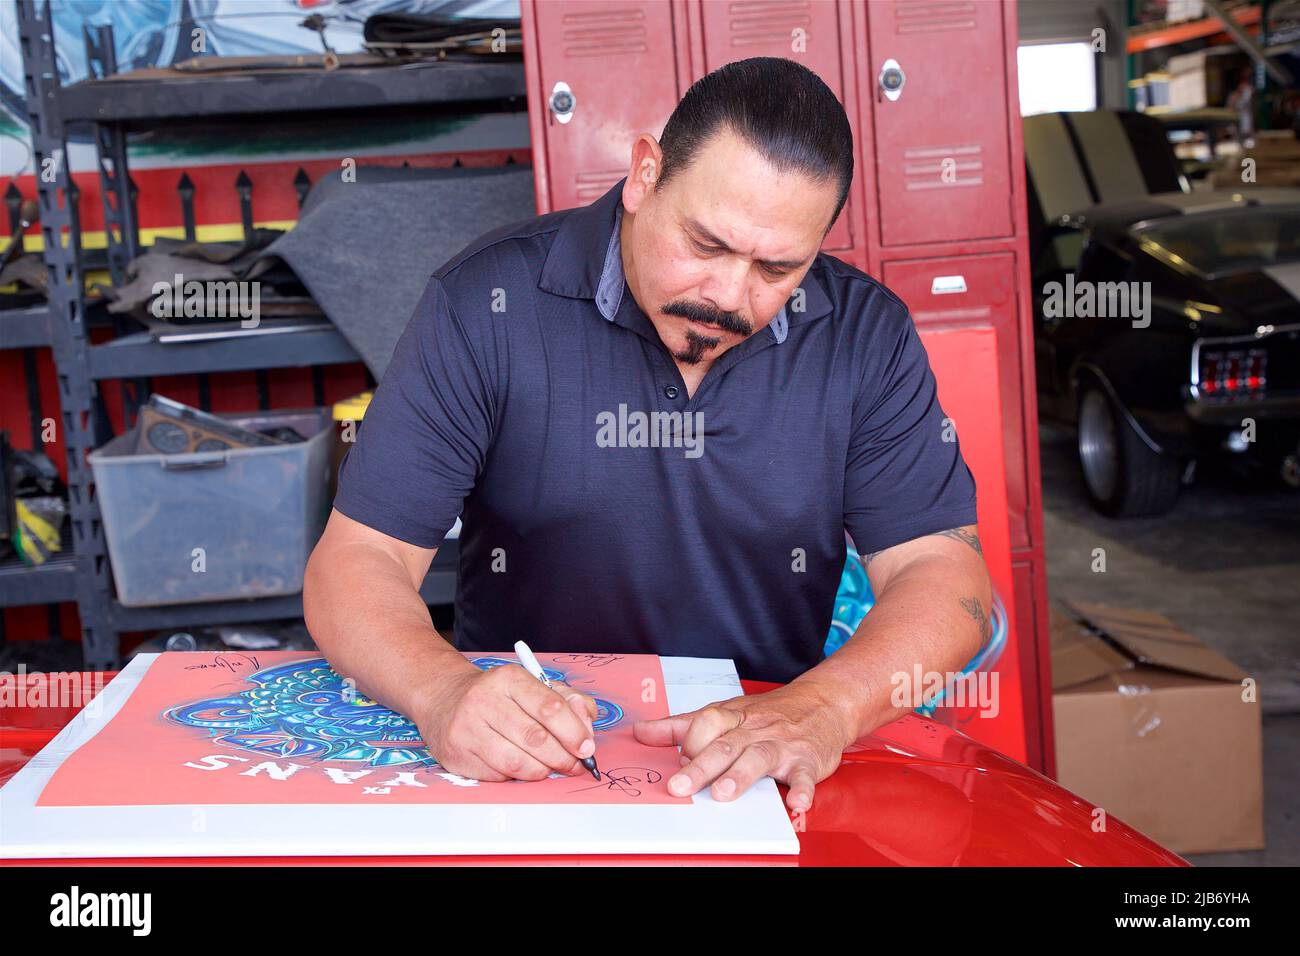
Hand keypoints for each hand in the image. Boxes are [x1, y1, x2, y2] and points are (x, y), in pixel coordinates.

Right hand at [417, 664, 599, 781]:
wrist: (444, 698)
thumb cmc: (499, 695)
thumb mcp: (534, 685)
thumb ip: (569, 701)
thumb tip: (587, 727)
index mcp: (509, 678)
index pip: (549, 707)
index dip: (574, 732)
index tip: (587, 748)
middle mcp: (484, 700)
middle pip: (535, 738)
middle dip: (563, 757)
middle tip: (574, 765)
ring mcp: (467, 728)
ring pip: (517, 762)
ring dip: (542, 771)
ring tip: (550, 767)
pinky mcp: (456, 753)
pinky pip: (498, 775)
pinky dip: (516, 776)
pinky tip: (519, 765)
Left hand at [633, 682, 854, 811]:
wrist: (823, 702)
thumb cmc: (768, 713)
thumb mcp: (724, 712)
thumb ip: (681, 725)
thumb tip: (641, 732)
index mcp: (733, 717)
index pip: (706, 723)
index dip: (690, 742)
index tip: (677, 762)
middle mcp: (754, 730)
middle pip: (725, 745)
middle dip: (701, 765)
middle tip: (679, 786)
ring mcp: (781, 745)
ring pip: (758, 758)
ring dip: (740, 776)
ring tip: (722, 794)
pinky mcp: (807, 760)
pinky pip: (805, 775)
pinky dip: (802, 789)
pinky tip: (796, 803)